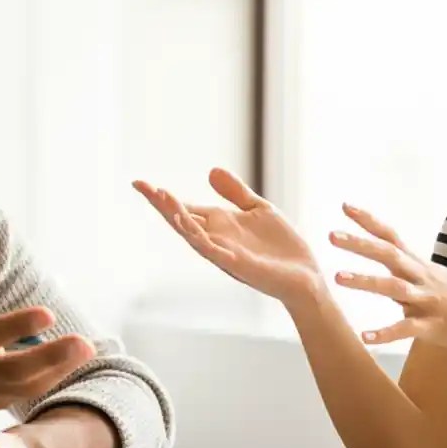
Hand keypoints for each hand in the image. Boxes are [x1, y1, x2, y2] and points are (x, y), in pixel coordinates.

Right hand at [0, 232, 95, 415]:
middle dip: (51, 357)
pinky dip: (48, 380)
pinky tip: (70, 362)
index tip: (48, 314)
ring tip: (85, 350)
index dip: (19, 326)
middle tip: (83, 343)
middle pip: (14, 370)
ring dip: (58, 370)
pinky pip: (23, 395)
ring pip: (23, 387)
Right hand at [133, 169, 323, 306]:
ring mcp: (224, 252)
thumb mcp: (259, 209)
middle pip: (181, 219)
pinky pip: (211, 248)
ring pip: (191, 233)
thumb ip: (235, 192)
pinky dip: (196, 235)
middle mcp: (216, 238)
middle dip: (161, 203)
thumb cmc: (283, 247)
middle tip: (140, 185)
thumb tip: (210, 171)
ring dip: (174, 215)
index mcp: (220, 225)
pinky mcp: (236, 263)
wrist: (306, 276)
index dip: (164, 197)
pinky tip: (184, 220)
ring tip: (159, 196)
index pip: (185, 208)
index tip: (140, 183)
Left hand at [331, 204, 446, 353]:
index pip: (391, 237)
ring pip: (393, 287)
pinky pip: (406, 328)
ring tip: (337, 277)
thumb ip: (410, 276)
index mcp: (421, 266)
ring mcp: (428, 301)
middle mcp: (422, 278)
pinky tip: (365, 337)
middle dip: (359, 244)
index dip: (369, 221)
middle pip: (388, 255)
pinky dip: (385, 333)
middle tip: (331, 234)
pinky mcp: (434, 327)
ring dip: (365, 281)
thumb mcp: (437, 280)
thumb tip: (389, 274)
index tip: (345, 206)